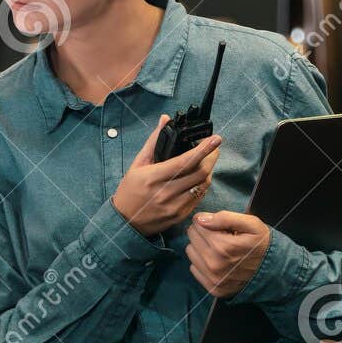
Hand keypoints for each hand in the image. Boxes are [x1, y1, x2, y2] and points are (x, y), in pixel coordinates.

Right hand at [112, 114, 221, 237]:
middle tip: (214, 147)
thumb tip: (165, 119)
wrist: (126, 223)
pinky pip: (199, 196)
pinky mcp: (181, 215)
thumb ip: (154, 142)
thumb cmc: (130, 191)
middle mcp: (166, 193)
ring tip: (207, 160)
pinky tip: (199, 177)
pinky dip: (203, 184)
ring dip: (209, 170)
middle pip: (199, 173)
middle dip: (211, 157)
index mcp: (153, 178)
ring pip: (202, 185)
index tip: (215, 139)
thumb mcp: (137, 165)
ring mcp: (175, 206)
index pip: (184, 161)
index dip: (203, 149)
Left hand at [187, 210, 269, 297]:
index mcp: (222, 246)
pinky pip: (194, 269)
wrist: (274, 273)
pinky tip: (218, 262)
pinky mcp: (212, 288)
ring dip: (201, 248)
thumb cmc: (261, 245)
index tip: (221, 227)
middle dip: (204, 233)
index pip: (197, 225)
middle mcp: (214, 264)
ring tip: (219, 249)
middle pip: (192, 237)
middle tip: (221, 237)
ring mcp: (212, 278)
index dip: (208, 222)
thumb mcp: (252, 224)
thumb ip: (225, 217)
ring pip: (191, 252)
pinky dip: (202, 263)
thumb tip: (200, 219)